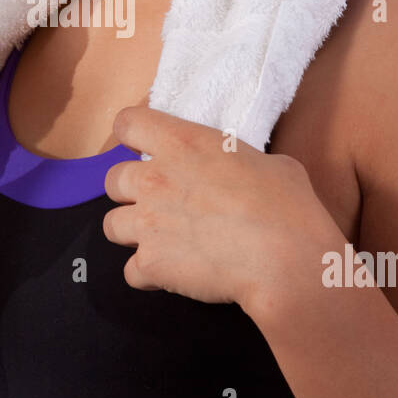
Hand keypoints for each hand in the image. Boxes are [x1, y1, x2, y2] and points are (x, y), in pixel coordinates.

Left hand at [102, 103, 342, 318]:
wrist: (284, 260)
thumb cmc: (287, 207)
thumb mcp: (272, 164)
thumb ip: (242, 162)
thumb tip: (247, 172)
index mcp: (182, 144)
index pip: (127, 123)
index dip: (133, 136)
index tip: (145, 148)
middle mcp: (155, 179)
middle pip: (112, 179)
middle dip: (130, 192)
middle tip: (160, 204)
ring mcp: (147, 223)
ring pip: (111, 226)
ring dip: (133, 233)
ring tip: (164, 242)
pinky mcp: (151, 263)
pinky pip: (131, 271)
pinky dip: (149, 275)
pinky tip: (175, 274)